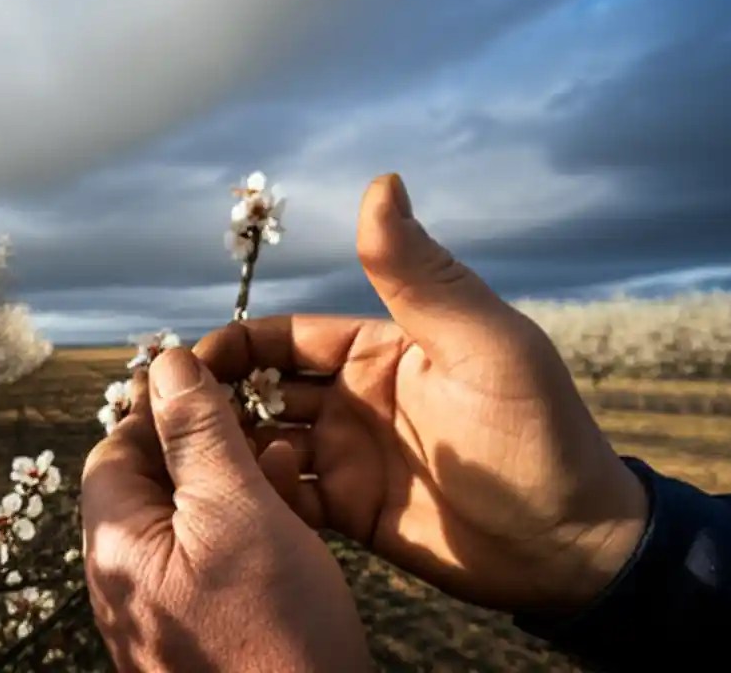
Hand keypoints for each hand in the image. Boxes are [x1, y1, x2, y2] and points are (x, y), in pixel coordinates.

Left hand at [81, 348, 371, 671]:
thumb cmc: (274, 632)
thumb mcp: (238, 513)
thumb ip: (198, 436)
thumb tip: (166, 363)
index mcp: (115, 547)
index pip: (116, 450)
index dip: (162, 408)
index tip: (216, 381)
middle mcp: (126, 582)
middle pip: (150, 483)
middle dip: (204, 442)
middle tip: (261, 417)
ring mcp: (163, 613)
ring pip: (187, 518)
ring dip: (232, 479)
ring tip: (286, 457)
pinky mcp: (202, 632)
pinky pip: (210, 560)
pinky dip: (245, 525)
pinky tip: (289, 509)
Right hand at [195, 174, 648, 613]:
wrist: (569, 549)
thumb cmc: (533, 436)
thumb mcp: (481, 346)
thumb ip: (419, 275)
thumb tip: (381, 181)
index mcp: (379, 350)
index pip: (285, 339)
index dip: (234, 345)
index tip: (182, 361)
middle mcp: (355, 400)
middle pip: (263, 390)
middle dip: (214, 398)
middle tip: (161, 417)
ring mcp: (350, 458)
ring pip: (264, 444)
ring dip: (227, 449)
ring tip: (188, 464)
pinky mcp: (350, 514)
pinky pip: (285, 499)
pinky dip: (257, 497)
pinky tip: (235, 504)